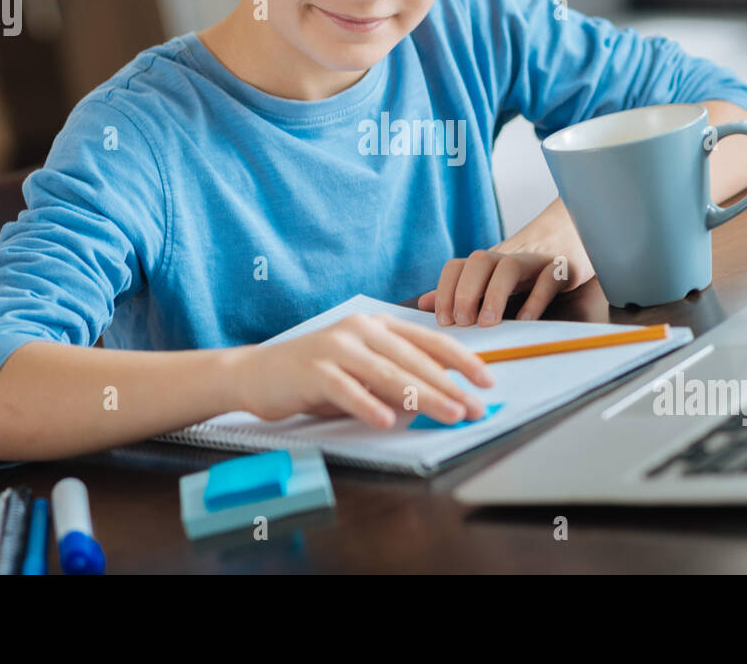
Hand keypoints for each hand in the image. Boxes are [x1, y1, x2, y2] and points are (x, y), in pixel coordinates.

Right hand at [229, 313, 495, 428]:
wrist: (258, 372)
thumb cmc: (317, 374)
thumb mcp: (363, 371)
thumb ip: (398, 377)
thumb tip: (443, 395)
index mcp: (378, 325)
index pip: (429, 340)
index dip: (461, 360)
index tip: (487, 380)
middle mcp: (360, 330)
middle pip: (413, 360)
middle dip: (449, 386)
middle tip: (474, 408)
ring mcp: (336, 347)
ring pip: (387, 373)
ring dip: (422, 397)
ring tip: (448, 415)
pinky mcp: (313, 370)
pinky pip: (346, 389)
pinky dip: (368, 405)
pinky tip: (387, 421)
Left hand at [416, 246, 592, 327]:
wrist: (570, 241)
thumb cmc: (524, 273)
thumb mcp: (490, 281)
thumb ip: (458, 292)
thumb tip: (424, 303)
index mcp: (487, 263)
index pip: (457, 266)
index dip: (445, 291)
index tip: (444, 320)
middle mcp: (507, 258)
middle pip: (479, 261)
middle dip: (466, 292)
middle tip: (463, 322)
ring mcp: (535, 261)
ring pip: (510, 267)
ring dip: (494, 294)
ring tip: (488, 322)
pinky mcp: (562, 269)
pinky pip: (548, 279)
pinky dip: (535, 299)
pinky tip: (525, 319)